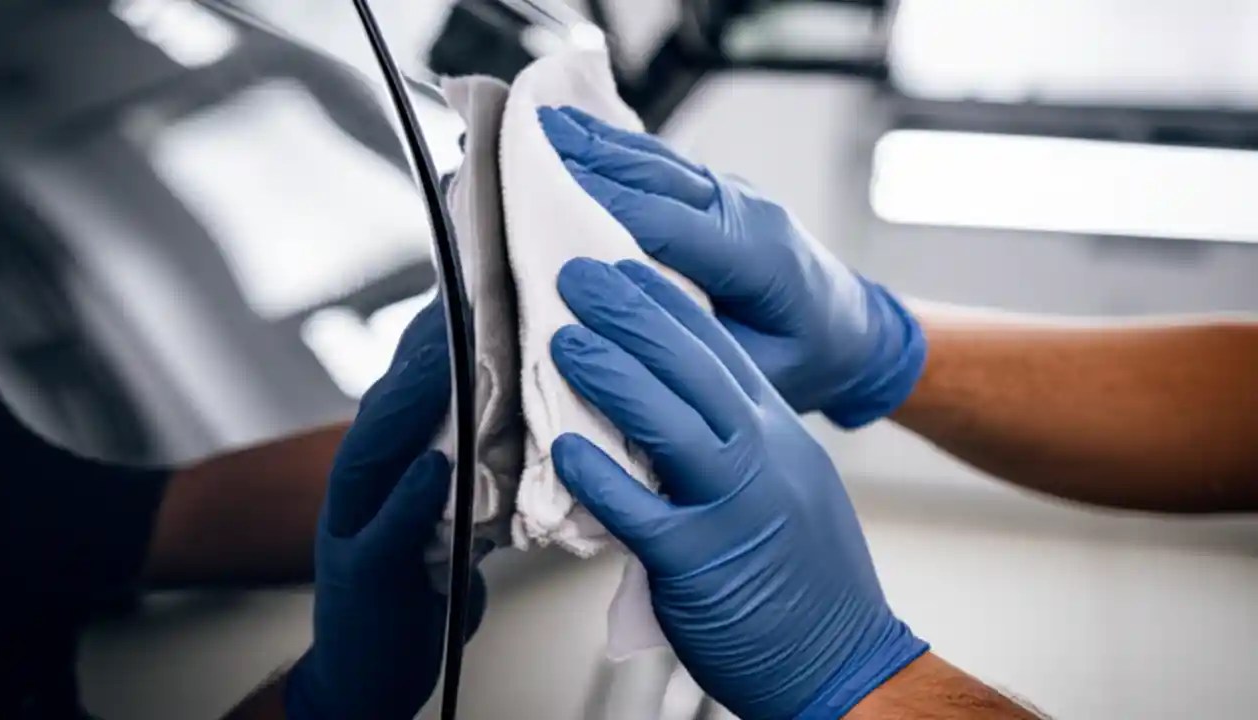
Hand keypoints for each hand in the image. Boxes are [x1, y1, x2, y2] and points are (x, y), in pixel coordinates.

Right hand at [285, 302, 483, 718]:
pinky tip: (434, 469)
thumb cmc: (420, 585)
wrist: (372, 668)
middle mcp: (365, 483)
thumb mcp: (456, 510)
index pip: (411, 386)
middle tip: (468, 300)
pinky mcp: (360, 575)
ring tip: (447, 361)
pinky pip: (383, 532)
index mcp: (389, 462)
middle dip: (426, 351)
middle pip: (389, 402)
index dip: (442, 336)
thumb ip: (480, 464)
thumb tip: (535, 418)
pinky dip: (407, 500)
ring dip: (411, 404)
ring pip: (372, 452)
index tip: (481, 286)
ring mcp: (354, 527)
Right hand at [539, 106, 925, 427]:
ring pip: (659, 162)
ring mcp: (735, 196)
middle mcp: (745, 212)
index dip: (605, 209)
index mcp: (756, 256)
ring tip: (542, 126)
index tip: (548, 199)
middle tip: (529, 143)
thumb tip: (626, 328)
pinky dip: (619, 148)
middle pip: (657, 178)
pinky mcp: (722, 195)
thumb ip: (700, 345)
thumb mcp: (760, 373)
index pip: (667, 224)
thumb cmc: (808, 360)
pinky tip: (580, 134)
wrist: (854, 333)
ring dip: (598, 143)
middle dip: (590, 160)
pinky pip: (665, 165)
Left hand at [549, 258, 926, 718]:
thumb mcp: (790, 485)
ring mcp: (735, 508)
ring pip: (669, 424)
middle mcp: (763, 458)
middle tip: (579, 276)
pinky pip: (642, 511)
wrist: (846, 663)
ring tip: (564, 341)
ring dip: (610, 376)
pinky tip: (566, 449)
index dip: (666, 303)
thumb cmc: (809, 580)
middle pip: (691, 368)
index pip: (719, 349)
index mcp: (778, 434)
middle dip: (629, 314)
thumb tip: (675, 404)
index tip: (626, 268)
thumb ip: (740, 440)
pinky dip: (601, 477)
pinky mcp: (702, 563)